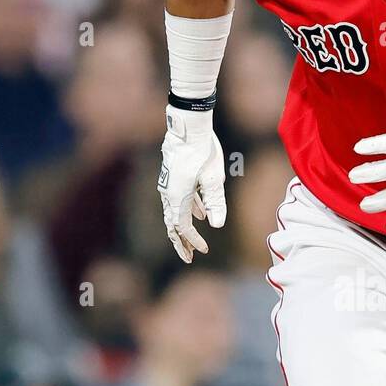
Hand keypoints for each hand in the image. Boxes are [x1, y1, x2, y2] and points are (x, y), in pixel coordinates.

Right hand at [158, 105, 226, 262]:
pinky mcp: (173, 177)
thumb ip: (215, 202)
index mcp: (178, 197)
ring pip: (173, 213)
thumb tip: (216, 224)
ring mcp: (169, 185)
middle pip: (173, 225)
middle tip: (188, 258)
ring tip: (191, 241)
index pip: (184, 227)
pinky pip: (178, 200)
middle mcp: (169, 194)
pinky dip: (188, 210)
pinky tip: (200, 213)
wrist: (188, 126)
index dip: (193, 241)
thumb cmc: (203, 151)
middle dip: (180, 243)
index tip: (203, 250)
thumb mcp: (214, 178)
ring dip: (183, 228)